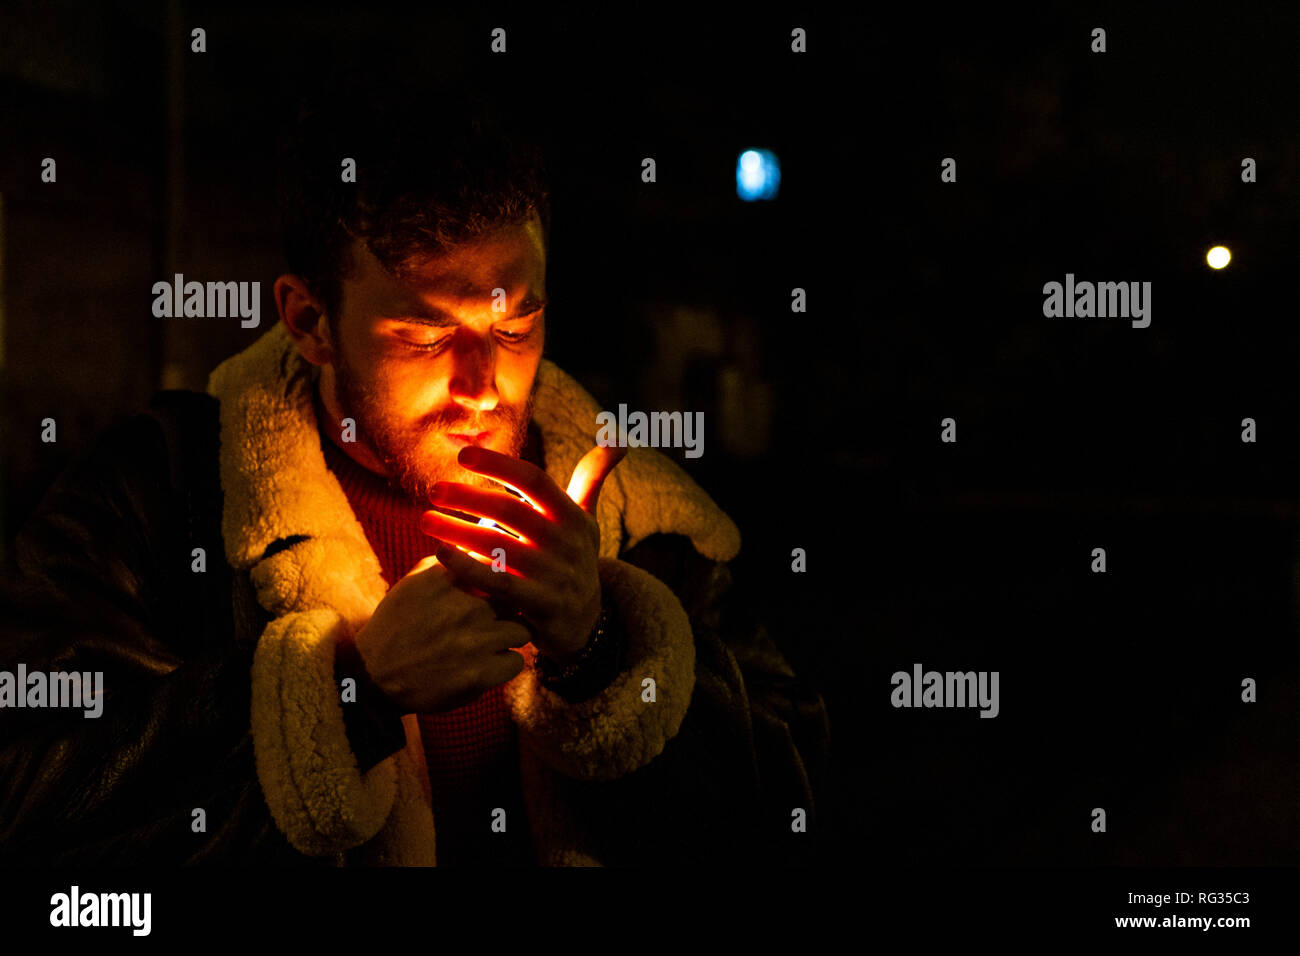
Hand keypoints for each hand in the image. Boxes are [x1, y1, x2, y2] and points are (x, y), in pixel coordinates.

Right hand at [351, 556, 532, 713]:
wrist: (373, 673)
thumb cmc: (397, 623)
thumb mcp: (415, 582)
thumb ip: (448, 561)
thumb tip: (478, 538)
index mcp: (452, 579)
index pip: (499, 564)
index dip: (504, 576)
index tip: (498, 586)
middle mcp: (468, 606)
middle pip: (516, 597)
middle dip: (510, 605)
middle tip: (496, 616)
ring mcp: (476, 641)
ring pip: (522, 629)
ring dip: (510, 636)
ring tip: (491, 642)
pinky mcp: (479, 675)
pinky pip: (515, 663)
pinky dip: (504, 665)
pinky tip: (487, 664)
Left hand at [418, 443, 626, 665]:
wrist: (584, 624)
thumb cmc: (574, 561)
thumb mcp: (586, 520)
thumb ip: (592, 479)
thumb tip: (619, 438)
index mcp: (571, 515)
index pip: (533, 479)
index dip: (498, 465)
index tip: (462, 455)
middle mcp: (565, 542)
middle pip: (509, 510)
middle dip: (468, 497)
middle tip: (433, 490)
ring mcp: (553, 575)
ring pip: (498, 546)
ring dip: (457, 530)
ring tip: (426, 520)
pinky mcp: (540, 606)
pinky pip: (497, 584)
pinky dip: (467, 568)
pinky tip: (440, 555)